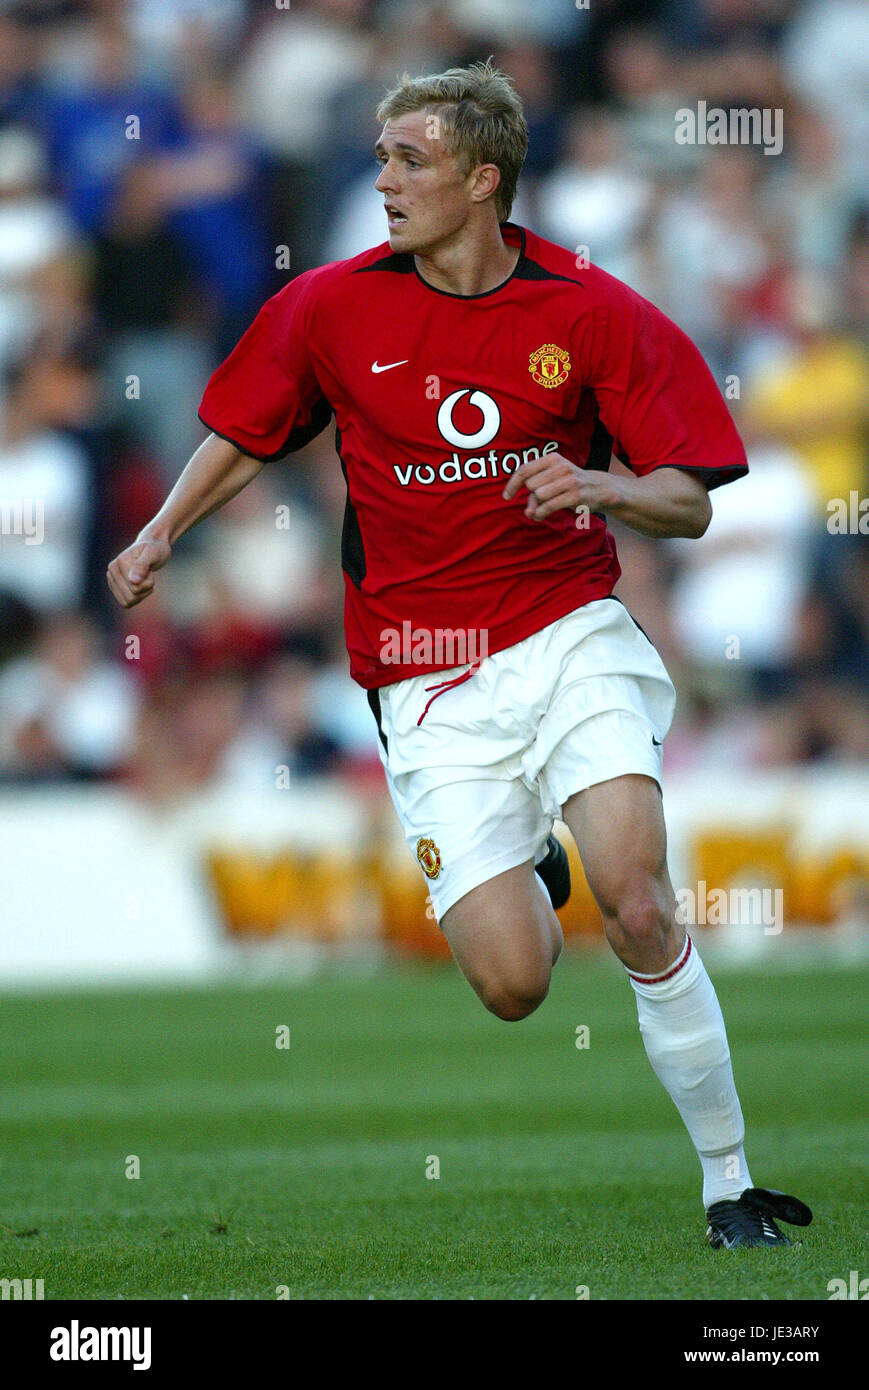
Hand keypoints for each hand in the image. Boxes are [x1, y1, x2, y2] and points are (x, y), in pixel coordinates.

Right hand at [106, 534, 170, 607]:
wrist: (153, 546)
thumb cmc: (155, 549)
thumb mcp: (152, 554)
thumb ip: (142, 566)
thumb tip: (133, 581)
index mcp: (118, 563)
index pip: (135, 588)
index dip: (148, 582)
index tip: (150, 569)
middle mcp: (111, 571)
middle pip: (131, 597)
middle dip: (145, 588)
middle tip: (148, 574)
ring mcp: (112, 580)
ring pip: (128, 602)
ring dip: (142, 594)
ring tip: (145, 578)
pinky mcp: (116, 586)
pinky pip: (126, 603)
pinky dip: (138, 597)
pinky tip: (141, 585)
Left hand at [502, 452, 630, 520]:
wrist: (600, 488)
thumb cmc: (570, 484)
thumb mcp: (552, 482)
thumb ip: (536, 493)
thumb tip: (528, 512)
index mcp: (553, 459)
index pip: (524, 469)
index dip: (512, 484)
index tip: (506, 497)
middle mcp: (561, 467)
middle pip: (531, 485)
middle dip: (531, 497)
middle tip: (540, 501)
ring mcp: (569, 480)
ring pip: (538, 496)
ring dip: (536, 507)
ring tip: (541, 510)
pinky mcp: (575, 495)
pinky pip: (548, 506)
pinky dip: (541, 513)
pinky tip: (541, 515)